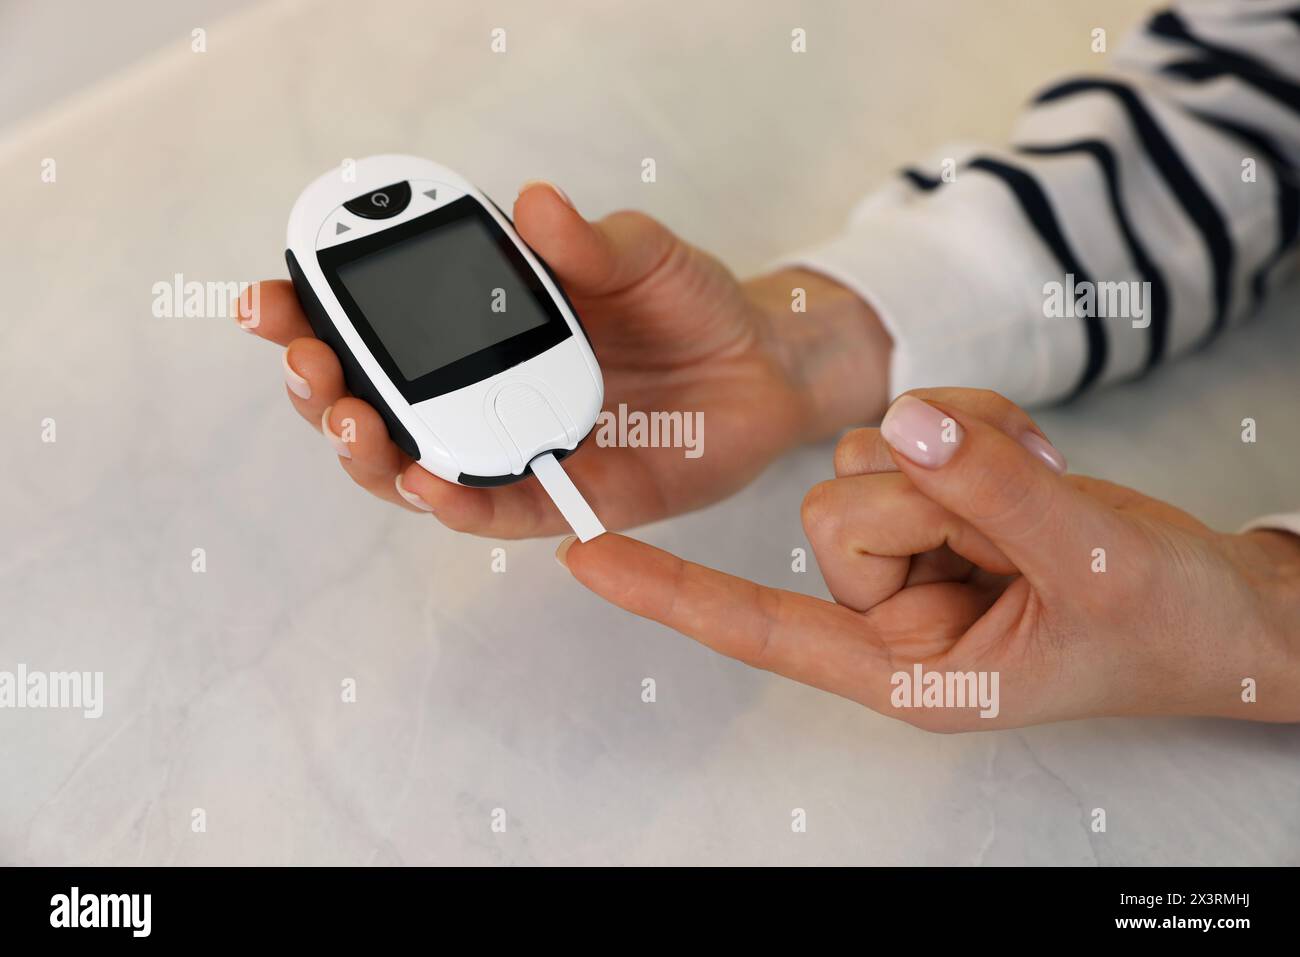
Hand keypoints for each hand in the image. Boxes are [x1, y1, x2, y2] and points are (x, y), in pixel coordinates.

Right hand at [237, 182, 890, 535]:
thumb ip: (590, 243)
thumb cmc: (690, 304)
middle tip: (309, 365)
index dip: (314, 318)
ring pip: (413, 468)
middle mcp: (483, 392)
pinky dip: (458, 501)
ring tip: (356, 424)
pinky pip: (497, 510)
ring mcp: (515, 448)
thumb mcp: (643, 256)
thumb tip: (536, 206)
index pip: (380, 327)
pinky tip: (431, 481)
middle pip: (373, 405)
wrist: (765, 368)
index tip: (269, 300)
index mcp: (482, 326)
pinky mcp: (564, 498)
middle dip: (322, 390)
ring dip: (370, 453)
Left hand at [556, 388, 1299, 729]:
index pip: (761, 628)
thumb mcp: (1085, 560)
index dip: (672, 592)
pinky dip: (970, 430)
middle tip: (1022, 518)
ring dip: (958, 458)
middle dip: (932, 496)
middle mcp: (892, 611)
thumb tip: (901, 421)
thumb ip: (985, 486)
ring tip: (1039, 499)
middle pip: (832, 509)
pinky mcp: (938, 501)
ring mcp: (914, 551)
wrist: (1226, 607)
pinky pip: (907, 431)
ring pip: (866, 460)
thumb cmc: (1163, 626)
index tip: (585, 556)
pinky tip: (1030, 468)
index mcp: (904, 668)